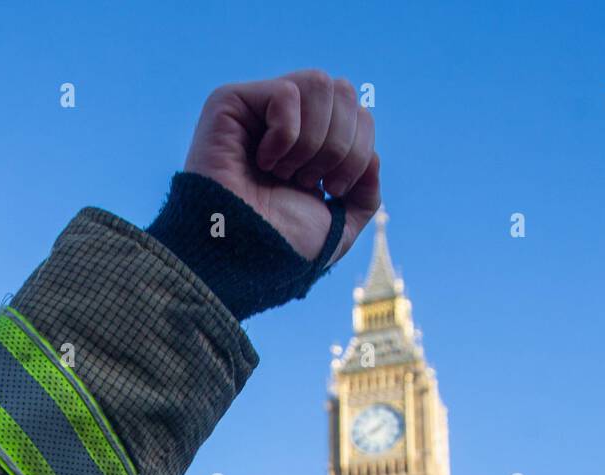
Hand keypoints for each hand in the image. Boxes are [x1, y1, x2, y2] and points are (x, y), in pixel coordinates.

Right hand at [183, 70, 380, 265]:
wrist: (244, 259)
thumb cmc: (283, 248)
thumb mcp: (340, 225)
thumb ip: (365, 192)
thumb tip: (373, 157)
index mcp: (313, 144)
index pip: (360, 114)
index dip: (359, 152)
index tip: (330, 191)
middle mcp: (288, 121)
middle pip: (344, 91)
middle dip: (339, 146)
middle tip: (308, 183)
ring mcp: (259, 108)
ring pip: (319, 83)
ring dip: (313, 141)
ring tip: (285, 174)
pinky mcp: (231, 101)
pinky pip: (287, 94)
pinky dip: (285, 137)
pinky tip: (262, 163)